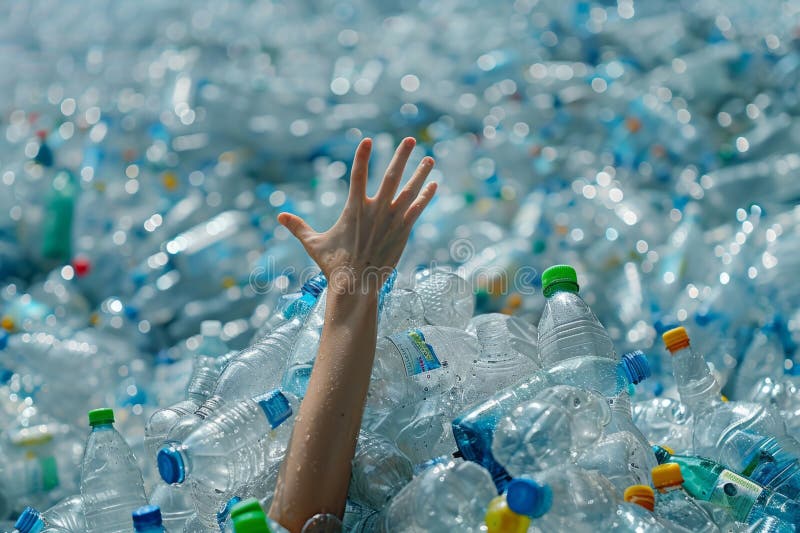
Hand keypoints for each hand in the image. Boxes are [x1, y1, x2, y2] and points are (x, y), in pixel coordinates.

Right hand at [277, 137, 436, 294]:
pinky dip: (426, 197)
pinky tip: (434, 185)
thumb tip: (279, 216)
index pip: (358, 175)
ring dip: (420, 173)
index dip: (362, 156)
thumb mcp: (313, 243)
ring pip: (409, 191)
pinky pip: (417, 210)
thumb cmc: (333, 265)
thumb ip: (298, 227)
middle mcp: (375, 210)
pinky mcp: (403, 232)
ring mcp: (391, 220)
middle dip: (401, 156)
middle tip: (409, 139)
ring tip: (430, 159)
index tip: (368, 140)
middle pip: (391, 176)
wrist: (355, 286)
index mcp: (354, 208)